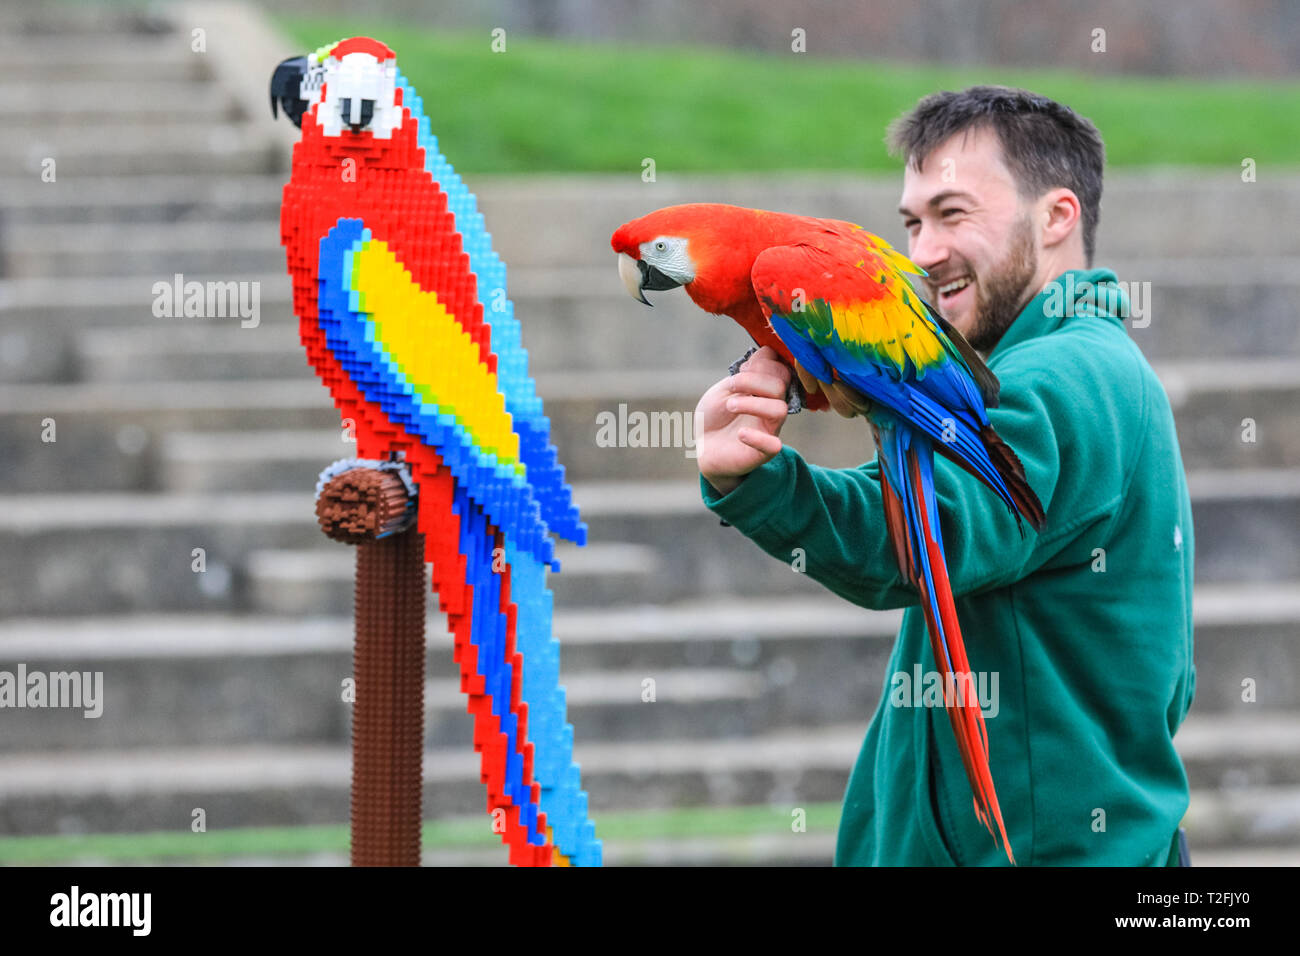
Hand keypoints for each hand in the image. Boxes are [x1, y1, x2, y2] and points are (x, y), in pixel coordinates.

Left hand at [695, 346, 791, 495]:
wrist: (702, 446)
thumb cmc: (715, 415)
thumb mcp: (725, 388)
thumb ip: (746, 373)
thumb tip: (767, 353)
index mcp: (765, 390)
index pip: (780, 368)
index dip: (762, 364)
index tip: (740, 371)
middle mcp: (771, 406)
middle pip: (781, 386)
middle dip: (754, 380)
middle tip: (732, 387)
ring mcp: (769, 429)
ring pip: (779, 410)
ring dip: (753, 404)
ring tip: (730, 406)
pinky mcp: (762, 452)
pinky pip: (773, 445)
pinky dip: (757, 438)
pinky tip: (740, 434)